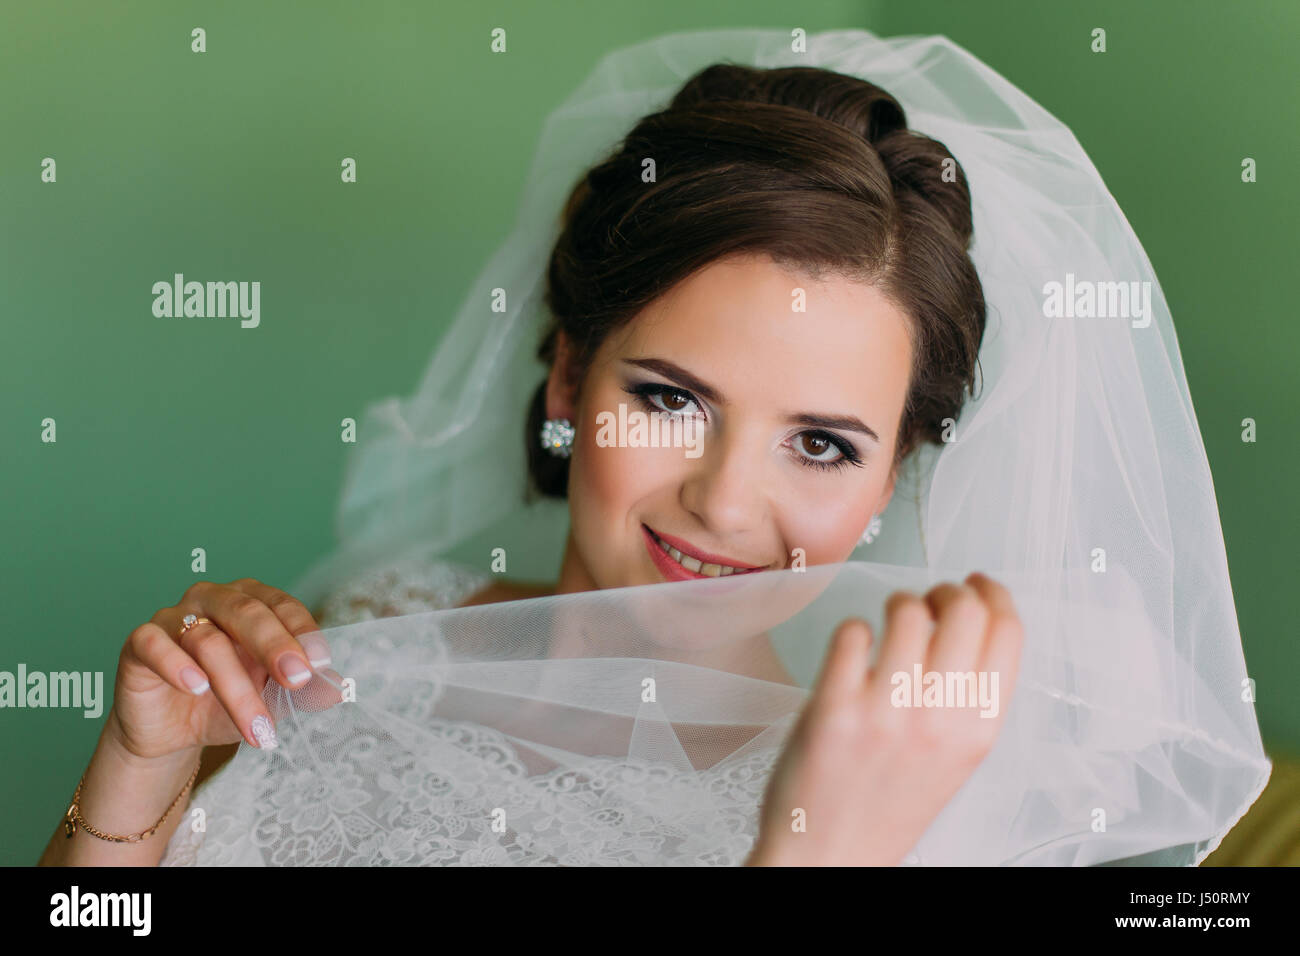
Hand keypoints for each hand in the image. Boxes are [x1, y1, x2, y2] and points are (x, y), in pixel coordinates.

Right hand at [110, 578, 339, 761]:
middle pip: (246, 611)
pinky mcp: (139, 643)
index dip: (302, 632)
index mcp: (250, 602)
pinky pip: (155, 644)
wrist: (171, 735)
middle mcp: (212, 599)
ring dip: (235, 686)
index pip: (281, 605)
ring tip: (256, 724)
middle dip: (275, 646)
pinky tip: (196, 688)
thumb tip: (337, 691)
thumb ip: (300, 692)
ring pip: (207, 640)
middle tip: (297, 679)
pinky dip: (177, 665)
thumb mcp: (269, 700)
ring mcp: (173, 617)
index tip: (320, 665)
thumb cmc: (223, 704)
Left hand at [748, 572, 1023, 865]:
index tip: (977, 584)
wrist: (829, 856)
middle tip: (928, 602)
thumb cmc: (887, 807)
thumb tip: (975, 622)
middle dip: (946, 590)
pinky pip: (853, 632)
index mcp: (978, 731)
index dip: (993, 593)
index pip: (1009, 631)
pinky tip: (853, 650)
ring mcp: (885, 713)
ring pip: (907, 610)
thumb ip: (969, 698)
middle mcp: (939, 720)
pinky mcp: (833, 709)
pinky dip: (853, 629)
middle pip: (966, 608)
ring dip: (898, 604)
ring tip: (886, 624)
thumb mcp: (954, 759)